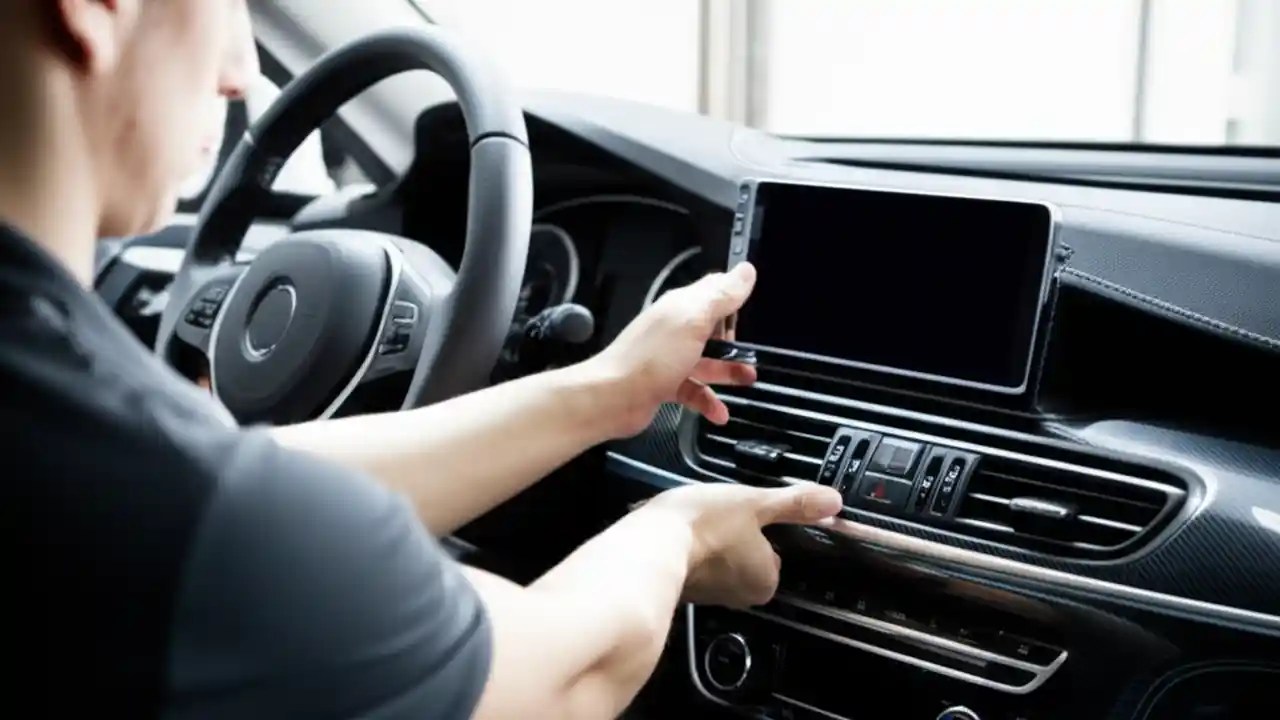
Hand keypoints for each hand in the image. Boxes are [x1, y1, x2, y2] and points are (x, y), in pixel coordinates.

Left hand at [587, 262, 758, 437]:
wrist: (613, 397)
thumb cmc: (652, 357)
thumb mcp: (694, 320)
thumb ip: (721, 296)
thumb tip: (746, 270)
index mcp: (681, 308)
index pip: (712, 291)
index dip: (733, 298)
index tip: (751, 311)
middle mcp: (674, 330)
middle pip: (711, 329)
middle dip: (733, 341)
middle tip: (750, 353)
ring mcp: (669, 358)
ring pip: (706, 361)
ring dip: (728, 372)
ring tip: (748, 380)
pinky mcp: (664, 384)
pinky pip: (693, 390)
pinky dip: (708, 401)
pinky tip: (720, 413)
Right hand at [641, 481, 843, 608]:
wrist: (650, 544)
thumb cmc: (706, 525)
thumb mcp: (756, 503)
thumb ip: (795, 504)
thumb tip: (834, 501)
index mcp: (766, 581)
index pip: (773, 551)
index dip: (760, 527)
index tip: (745, 512)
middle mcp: (740, 596)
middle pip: (745, 556)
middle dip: (733, 535)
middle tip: (720, 514)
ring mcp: (707, 596)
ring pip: (717, 560)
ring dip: (708, 541)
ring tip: (696, 522)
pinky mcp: (680, 590)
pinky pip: (692, 564)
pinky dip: (688, 549)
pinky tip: (678, 533)